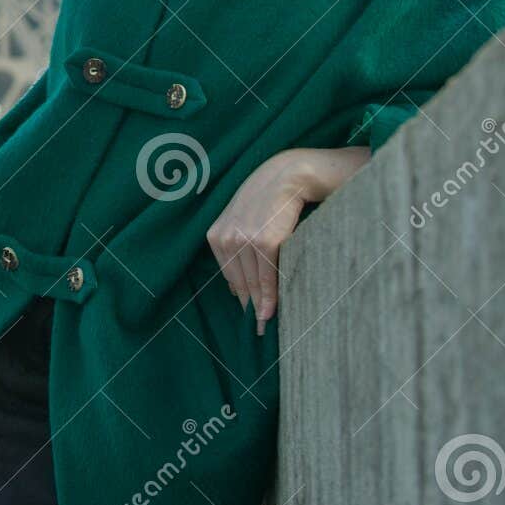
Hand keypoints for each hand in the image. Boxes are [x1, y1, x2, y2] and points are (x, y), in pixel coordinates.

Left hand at [205, 146, 369, 334]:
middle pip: (240, 282)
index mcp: (216, 235)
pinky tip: (273, 311)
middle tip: (261, 331)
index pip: (229, 275)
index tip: (251, 316)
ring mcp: (243, 240)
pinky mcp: (263, 241)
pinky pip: (267, 276)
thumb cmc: (270, 200)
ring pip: (253, 282)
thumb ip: (241, 248)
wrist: (288, 174)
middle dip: (251, 307)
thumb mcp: (245, 221)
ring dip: (262, 306)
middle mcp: (225, 238)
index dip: (242, 297)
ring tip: (269, 325)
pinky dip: (271, 295)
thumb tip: (244, 288)